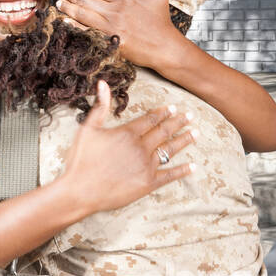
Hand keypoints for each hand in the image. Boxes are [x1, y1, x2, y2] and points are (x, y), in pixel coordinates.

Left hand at [55, 0, 182, 68]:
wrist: (165, 47)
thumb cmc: (161, 22)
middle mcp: (115, 10)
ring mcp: (110, 26)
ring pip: (82, 14)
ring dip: (68, 8)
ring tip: (59, 4)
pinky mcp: (108, 41)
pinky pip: (86, 31)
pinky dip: (73, 25)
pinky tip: (64, 21)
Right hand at [58, 80, 196, 216]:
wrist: (80, 191)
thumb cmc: (81, 160)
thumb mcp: (87, 129)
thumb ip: (100, 106)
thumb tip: (102, 83)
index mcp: (128, 133)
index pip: (150, 119)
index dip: (163, 112)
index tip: (173, 108)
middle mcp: (141, 147)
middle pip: (164, 131)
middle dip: (179, 122)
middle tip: (191, 116)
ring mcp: (147, 166)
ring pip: (170, 149)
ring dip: (184, 140)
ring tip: (196, 133)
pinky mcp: (148, 183)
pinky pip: (170, 175)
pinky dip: (183, 170)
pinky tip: (193, 166)